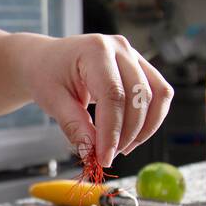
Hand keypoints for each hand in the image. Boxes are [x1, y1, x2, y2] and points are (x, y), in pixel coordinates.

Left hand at [22, 34, 173, 165]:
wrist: (46, 60)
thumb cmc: (47, 74)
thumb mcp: (52, 100)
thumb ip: (73, 125)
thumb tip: (92, 151)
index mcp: (94, 50)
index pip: (113, 95)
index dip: (112, 131)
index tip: (104, 157)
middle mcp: (119, 48)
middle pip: (139, 96)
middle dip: (127, 133)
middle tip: (108, 156)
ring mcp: (134, 55)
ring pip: (157, 96)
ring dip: (144, 129)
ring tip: (121, 148)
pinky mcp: (141, 67)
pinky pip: (159, 94)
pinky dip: (150, 119)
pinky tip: (131, 136)